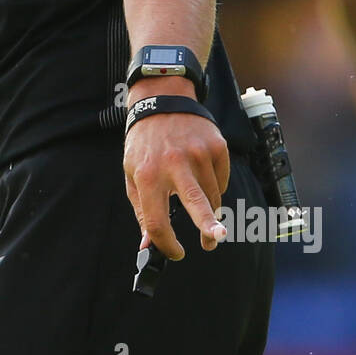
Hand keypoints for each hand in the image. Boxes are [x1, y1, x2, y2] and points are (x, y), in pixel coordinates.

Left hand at [123, 105, 229, 259]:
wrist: (162, 101)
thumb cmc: (145, 143)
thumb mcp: (133, 173)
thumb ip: (142, 209)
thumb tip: (149, 244)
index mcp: (148, 175)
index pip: (157, 220)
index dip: (167, 244)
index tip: (176, 253)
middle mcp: (174, 164)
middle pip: (196, 204)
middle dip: (208, 227)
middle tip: (214, 240)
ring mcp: (199, 154)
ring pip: (213, 197)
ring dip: (209, 210)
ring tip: (198, 203)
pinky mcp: (217, 146)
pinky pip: (222, 180)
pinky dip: (214, 186)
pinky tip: (201, 175)